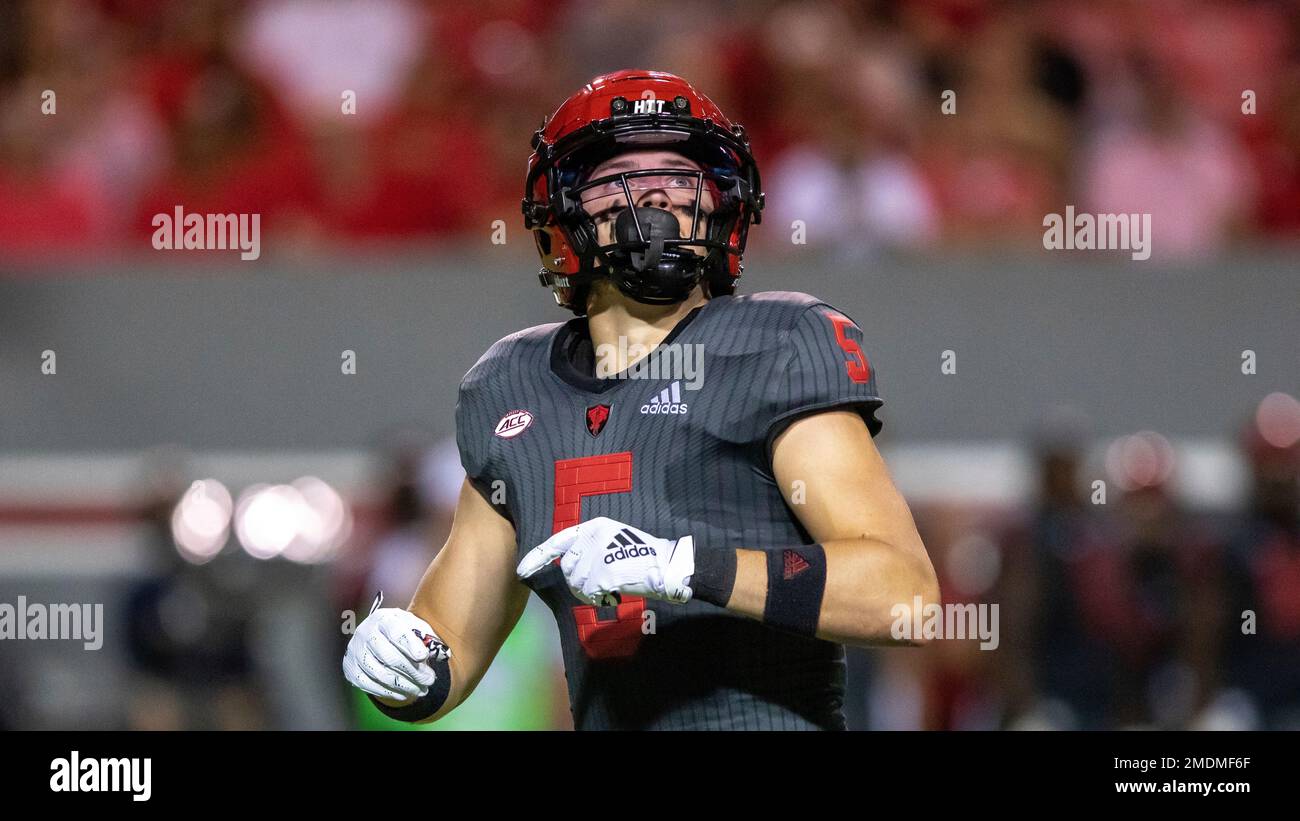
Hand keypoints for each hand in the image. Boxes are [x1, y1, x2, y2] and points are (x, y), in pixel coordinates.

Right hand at [342, 607, 449, 702]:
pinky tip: (404, 694)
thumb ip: (429, 639)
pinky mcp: (350, 668)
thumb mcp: (418, 629)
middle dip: (413, 671)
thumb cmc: (404, 633)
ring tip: (421, 690)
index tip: (423, 657)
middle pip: (389, 656)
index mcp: (383, 618)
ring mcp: (355, 651)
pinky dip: (388, 692)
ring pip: (380, 673)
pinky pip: (369, 684)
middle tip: (430, 680)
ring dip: (404, 685)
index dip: (410, 645)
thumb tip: (442, 654)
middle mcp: (365, 632)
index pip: (396, 632)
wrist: (381, 638)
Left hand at [516, 516, 694, 604]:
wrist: (666, 566)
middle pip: (567, 568)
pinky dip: (599, 598)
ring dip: (589, 592)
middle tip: (600, 586)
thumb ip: (589, 548)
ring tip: (609, 589)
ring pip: (576, 583)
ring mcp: (597, 554)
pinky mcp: (604, 571)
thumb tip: (565, 564)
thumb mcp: (613, 540)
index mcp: (594, 527)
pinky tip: (613, 594)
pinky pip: (589, 593)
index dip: (537, 557)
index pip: (558, 542)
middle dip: (578, 581)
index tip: (522, 572)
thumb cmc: (641, 557)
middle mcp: (592, 537)